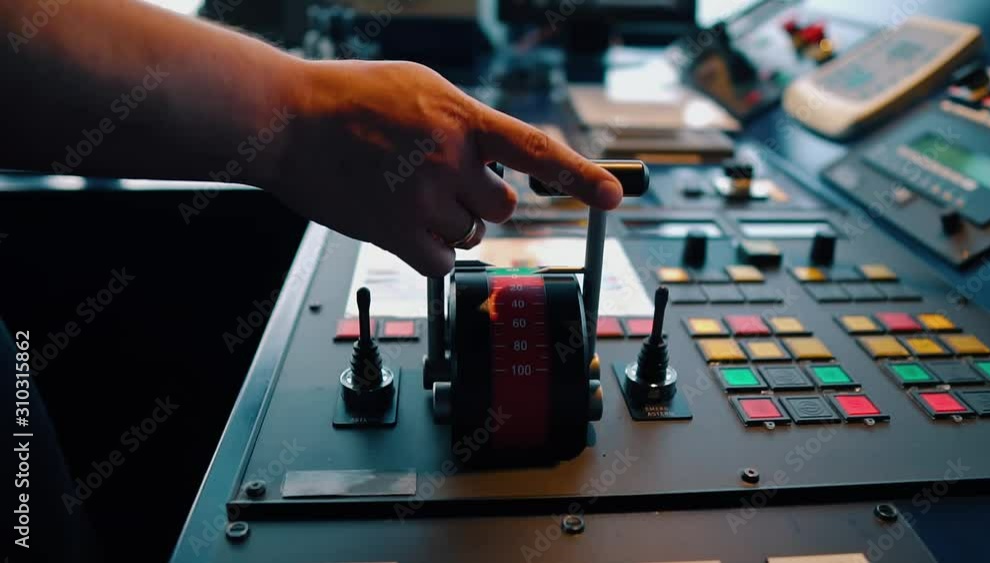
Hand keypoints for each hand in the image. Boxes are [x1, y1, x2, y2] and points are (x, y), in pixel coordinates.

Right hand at [262, 60, 623, 275]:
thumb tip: (499, 155)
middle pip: (503, 206)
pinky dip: (430, 251)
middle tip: (444, 184)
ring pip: (471, 234)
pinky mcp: (396, 233)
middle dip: (481, 200)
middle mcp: (450, 159)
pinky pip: (442, 261)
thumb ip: (466, 120)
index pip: (537, 150)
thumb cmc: (348, 97)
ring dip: (451, 223)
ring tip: (409, 196)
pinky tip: (402, 224)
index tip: (613, 196)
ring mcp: (424, 199)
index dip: (580, 175)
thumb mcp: (420, 87)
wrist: (286, 119)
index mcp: (461, 118)